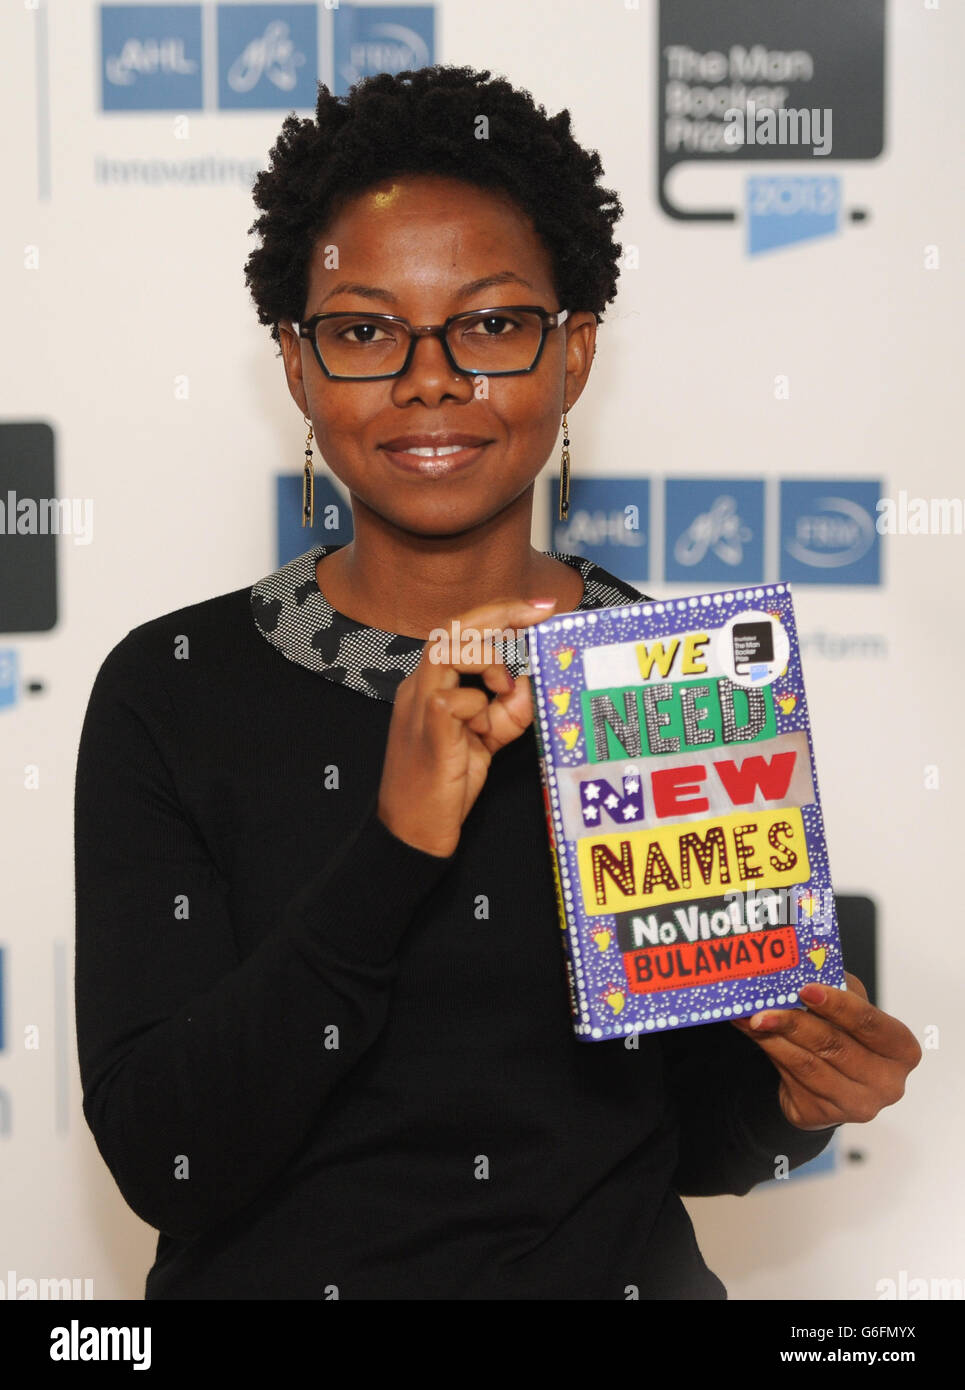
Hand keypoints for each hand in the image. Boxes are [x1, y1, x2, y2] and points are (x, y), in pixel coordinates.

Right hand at [377, 597, 555, 857]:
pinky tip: (481, 733)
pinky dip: (480, 707)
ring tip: (505, 690)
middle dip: (500, 613)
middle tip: (538, 614)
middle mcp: (420, 686)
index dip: (501, 612)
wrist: (413, 831)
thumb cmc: (445, 784)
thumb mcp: (488, 739)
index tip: (540, 607)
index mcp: (432, 684)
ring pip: (446, 649)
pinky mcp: (427, 728)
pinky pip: (454, 699)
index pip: (461, 631)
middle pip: (452, 627)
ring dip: (488, 660)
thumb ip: (508, 709)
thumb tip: (528, 681)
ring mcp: (418, 704)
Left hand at [730, 971, 922, 1130]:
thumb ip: (836, 988)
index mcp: (900, 1049)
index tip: (806, 989)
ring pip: (808, 1064)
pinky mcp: (823, 1115)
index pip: (868, 1023)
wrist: (831, 1079)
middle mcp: (886, 1083)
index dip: (837, 1005)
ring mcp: (856, 1105)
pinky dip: (769, 1051)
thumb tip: (801, 970)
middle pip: (834, 1045)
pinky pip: (792, 1079)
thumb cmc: (848, 1035)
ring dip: (773, 1037)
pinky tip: (753, 1034)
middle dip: (794, 1022)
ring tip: (751, 1018)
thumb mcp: (850, 1006)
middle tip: (763, 1007)